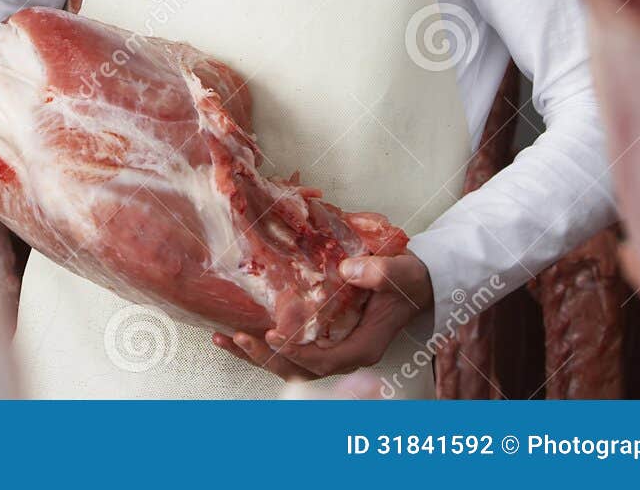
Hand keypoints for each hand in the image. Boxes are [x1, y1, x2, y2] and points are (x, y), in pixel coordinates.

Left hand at [213, 252, 432, 379]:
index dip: (299, 353)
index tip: (275, 336)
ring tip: (224, 338)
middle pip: (301, 370)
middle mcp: (344, 354)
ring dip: (256, 355)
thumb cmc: (408, 282)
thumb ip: (379, 273)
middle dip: (267, 357)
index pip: (326, 362)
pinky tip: (233, 333)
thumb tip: (348, 270)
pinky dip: (261, 345)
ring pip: (289, 365)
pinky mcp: (320, 340)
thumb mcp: (401, 273)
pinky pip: (287, 352)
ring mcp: (331, 350)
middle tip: (238, 338)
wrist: (414, 285)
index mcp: (363, 346)